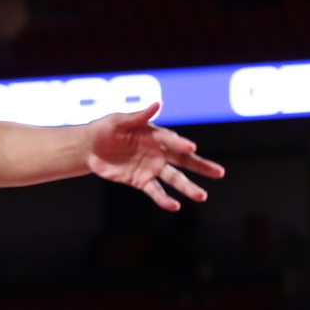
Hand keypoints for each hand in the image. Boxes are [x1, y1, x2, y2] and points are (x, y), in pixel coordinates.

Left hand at [84, 104, 224, 210]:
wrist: (89, 148)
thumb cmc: (105, 129)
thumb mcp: (118, 121)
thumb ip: (138, 116)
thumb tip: (159, 103)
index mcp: (154, 135)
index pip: (171, 140)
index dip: (180, 144)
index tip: (192, 148)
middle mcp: (158, 152)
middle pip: (183, 160)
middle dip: (201, 166)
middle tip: (219, 173)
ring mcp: (151, 168)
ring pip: (173, 178)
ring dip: (187, 187)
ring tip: (202, 196)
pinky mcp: (141, 181)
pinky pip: (155, 191)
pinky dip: (164, 199)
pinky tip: (174, 206)